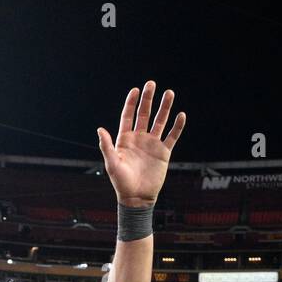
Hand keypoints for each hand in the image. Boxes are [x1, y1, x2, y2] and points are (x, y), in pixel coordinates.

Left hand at [98, 81, 185, 207]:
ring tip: (170, 93)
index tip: (136, 90)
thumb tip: (100, 129)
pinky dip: (177, 126)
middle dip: (148, 99)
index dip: (131, 103)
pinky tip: (181, 115)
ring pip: (160, 121)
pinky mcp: (164, 152)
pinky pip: (172, 136)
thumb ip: (107, 146)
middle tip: (152, 84)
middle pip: (144, 114)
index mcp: (125, 139)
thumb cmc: (121, 183)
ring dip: (165, 108)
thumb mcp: (112, 164)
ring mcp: (152, 144)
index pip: (128, 116)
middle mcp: (139, 138)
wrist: (137, 197)